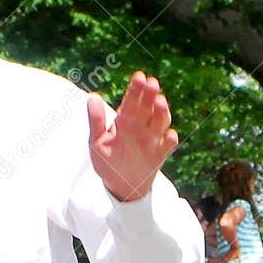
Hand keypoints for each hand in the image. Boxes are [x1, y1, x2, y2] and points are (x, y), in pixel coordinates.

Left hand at [85, 72, 178, 202]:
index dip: (136, 89)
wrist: (120, 185)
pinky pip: (168, 145)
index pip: (131, 101)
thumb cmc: (107, 161)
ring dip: (162, 112)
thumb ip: (96, 121)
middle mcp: (141, 126)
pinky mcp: (160, 153)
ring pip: (160, 121)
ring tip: (160, 102)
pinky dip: (170, 140)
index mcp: (125, 120)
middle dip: (150, 95)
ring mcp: (152, 138)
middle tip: (152, 83)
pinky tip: (170, 135)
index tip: (139, 77)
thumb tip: (92, 97)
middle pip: (148, 107)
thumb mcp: (97, 142)